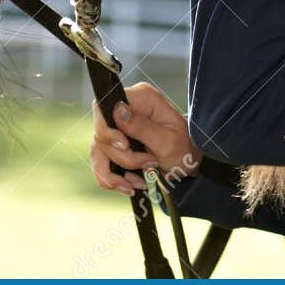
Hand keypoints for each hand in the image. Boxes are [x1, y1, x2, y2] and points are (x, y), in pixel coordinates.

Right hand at [88, 80, 203, 194]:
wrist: (186, 165)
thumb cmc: (183, 149)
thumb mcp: (168, 141)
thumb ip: (142, 126)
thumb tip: (117, 110)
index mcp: (141, 98)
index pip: (104, 106)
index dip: (107, 130)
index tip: (124, 146)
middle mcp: (125, 109)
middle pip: (101, 134)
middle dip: (123, 158)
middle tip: (149, 164)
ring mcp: (116, 128)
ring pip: (98, 151)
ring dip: (116, 173)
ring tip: (140, 182)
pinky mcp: (112, 146)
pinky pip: (100, 164)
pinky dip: (112, 180)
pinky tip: (129, 185)